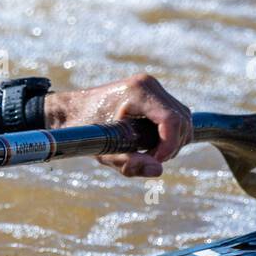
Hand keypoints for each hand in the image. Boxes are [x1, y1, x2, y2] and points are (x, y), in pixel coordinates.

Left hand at [43, 73, 192, 176]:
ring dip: (173, 142)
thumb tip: (159, 171)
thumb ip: (130, 163)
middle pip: (182, 121)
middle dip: (171, 146)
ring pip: (183, 119)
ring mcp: (153, 86)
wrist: (72, 110)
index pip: (172, 120)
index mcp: (138, 92)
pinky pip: (177, 117)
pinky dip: (170, 134)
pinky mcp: (154, 93)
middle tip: (149, 160)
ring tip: (148, 153)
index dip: (169, 146)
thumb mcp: (104, 151)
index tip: (155, 161)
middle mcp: (149, 84)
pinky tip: (150, 144)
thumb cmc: (84, 130)